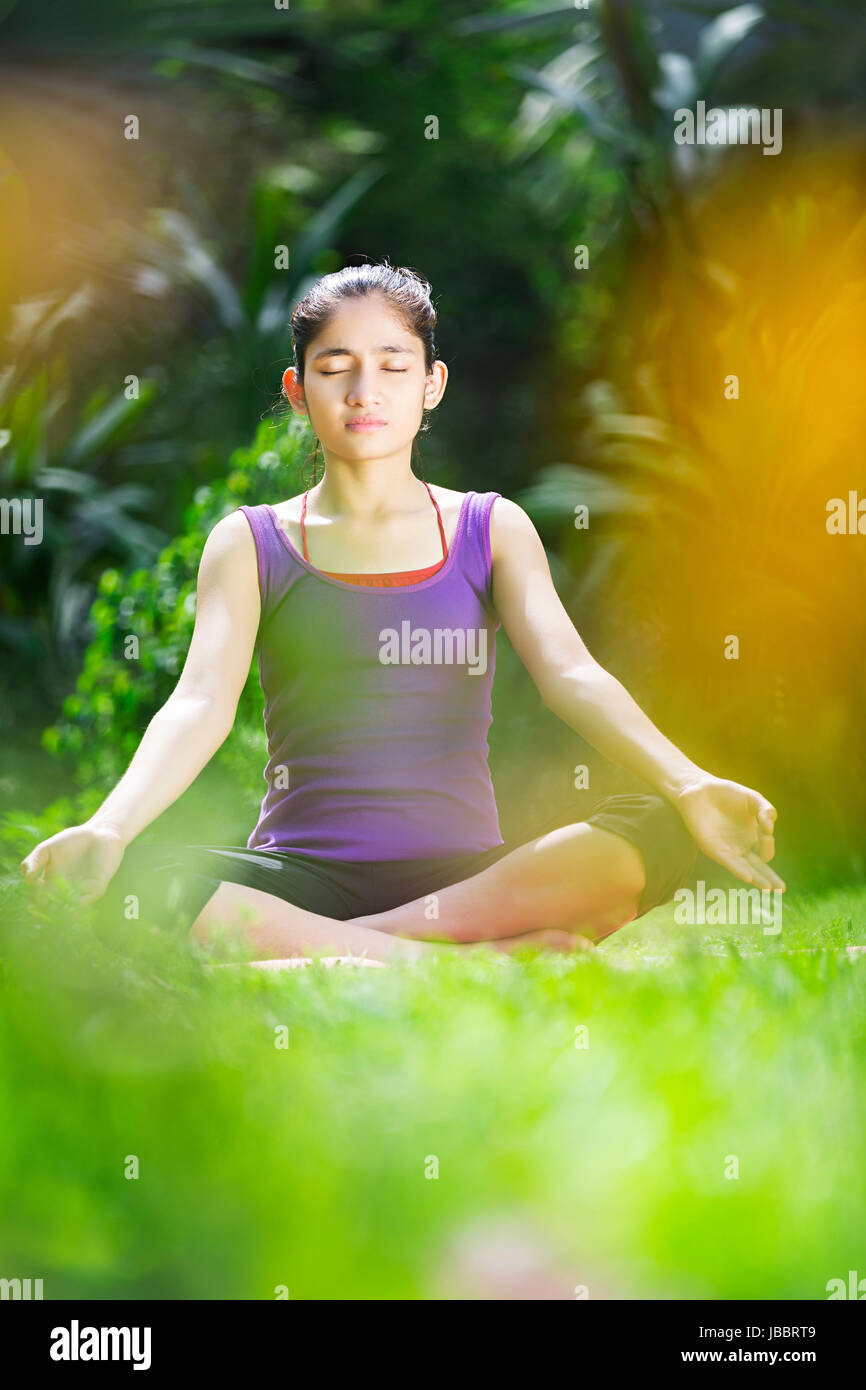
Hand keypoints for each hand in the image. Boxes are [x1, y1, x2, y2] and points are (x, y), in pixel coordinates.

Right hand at [20, 823, 125, 905]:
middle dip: (44, 909)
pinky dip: (74, 909)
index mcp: (50, 883)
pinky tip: (67, 907)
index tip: (31, 896)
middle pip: (51, 909)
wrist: (100, 833)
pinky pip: (83, 904)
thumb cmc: (72, 840)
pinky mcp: (95, 891)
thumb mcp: (47, 849)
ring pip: (66, 911)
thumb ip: (34, 861)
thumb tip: (26, 878)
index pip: (38, 900)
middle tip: (41, 902)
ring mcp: (80, 893)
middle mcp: (65, 892)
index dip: (33, 902)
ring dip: (58, 913)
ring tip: (52, 907)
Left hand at [673, 775, 785, 891]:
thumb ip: (767, 811)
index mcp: (751, 837)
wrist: (698, 789)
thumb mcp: (754, 799)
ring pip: (745, 868)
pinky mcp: (712, 848)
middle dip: (769, 879)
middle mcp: (740, 847)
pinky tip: (748, 877)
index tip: (766, 828)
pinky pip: (728, 862)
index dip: (768, 843)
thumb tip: (770, 830)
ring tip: (768, 889)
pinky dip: (738, 869)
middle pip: (758, 867)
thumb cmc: (726, 794)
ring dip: (757, 879)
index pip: (765, 850)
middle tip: (781, 890)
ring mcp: (726, 849)